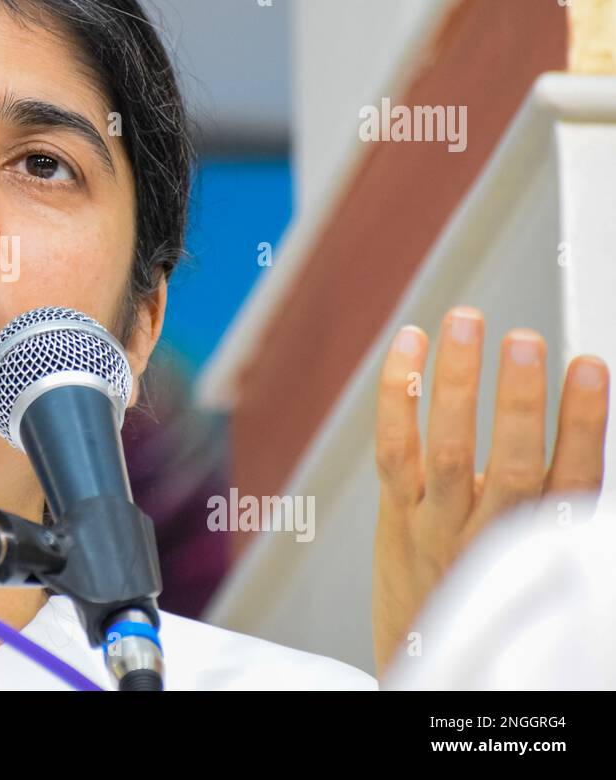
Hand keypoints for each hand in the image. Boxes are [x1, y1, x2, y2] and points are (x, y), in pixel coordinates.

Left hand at [371, 306, 607, 675]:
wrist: (433, 661)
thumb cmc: (495, 595)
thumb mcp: (543, 555)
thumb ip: (558, 499)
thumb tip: (578, 425)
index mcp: (540, 544)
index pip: (572, 479)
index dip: (582, 422)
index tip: (589, 367)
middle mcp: (488, 537)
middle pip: (507, 463)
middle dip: (517, 398)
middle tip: (523, 340)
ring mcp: (435, 526)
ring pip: (445, 449)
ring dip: (455, 381)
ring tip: (467, 323)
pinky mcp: (395, 518)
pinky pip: (394, 450)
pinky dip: (396, 395)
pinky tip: (408, 345)